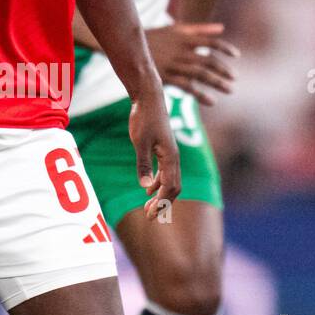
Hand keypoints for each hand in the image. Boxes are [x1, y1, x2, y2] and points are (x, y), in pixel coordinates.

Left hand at [129, 88, 180, 219]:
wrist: (148, 97)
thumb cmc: (143, 117)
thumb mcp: (139, 142)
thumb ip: (143, 164)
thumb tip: (145, 188)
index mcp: (170, 157)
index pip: (170, 187)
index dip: (161, 203)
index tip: (150, 216)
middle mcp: (174, 157)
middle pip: (174, 187)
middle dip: (163, 203)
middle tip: (150, 217)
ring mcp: (170, 153)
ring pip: (170, 180)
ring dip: (161, 195)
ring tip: (148, 207)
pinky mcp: (164, 149)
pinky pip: (165, 172)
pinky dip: (158, 183)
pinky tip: (148, 189)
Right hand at [144, 23, 238, 105]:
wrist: (126, 47)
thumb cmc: (154, 37)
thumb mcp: (176, 29)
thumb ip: (201, 29)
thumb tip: (222, 27)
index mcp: (184, 37)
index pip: (210, 41)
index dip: (225, 48)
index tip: (237, 55)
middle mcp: (180, 50)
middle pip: (208, 60)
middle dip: (223, 70)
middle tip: (235, 79)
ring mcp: (173, 64)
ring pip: (200, 74)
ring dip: (217, 82)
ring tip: (230, 90)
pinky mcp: (165, 77)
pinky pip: (186, 87)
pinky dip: (200, 94)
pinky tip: (211, 102)